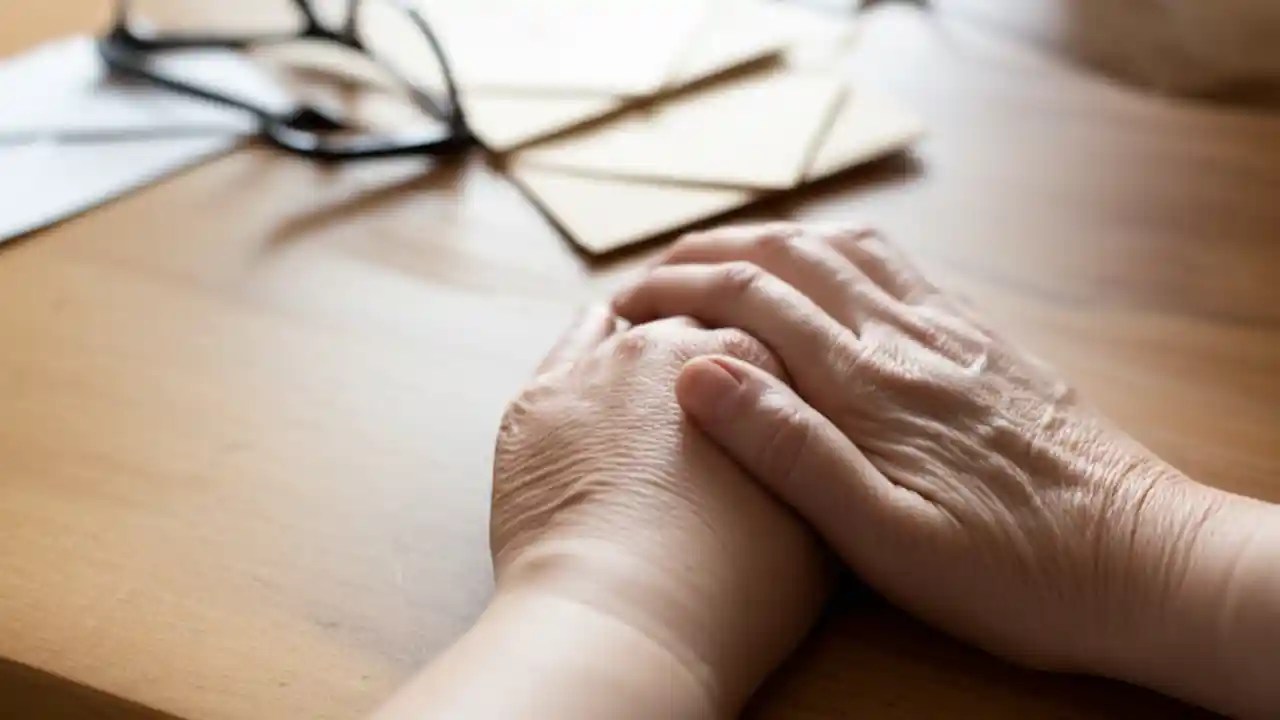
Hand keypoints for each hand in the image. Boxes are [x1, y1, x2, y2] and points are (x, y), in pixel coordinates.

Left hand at [489, 309, 828, 714]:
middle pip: (695, 325)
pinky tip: (598, 350)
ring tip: (656, 379)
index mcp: (755, 360)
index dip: (767, 369)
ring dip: (647, 347)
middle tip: (715, 395)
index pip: (764, 335)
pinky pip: (568, 349)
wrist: (627, 622)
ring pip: (632, 328)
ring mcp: (600, 366)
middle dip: (707, 356)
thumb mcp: (818, 520)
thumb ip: (811, 459)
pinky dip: (589, 344)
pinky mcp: (539, 401)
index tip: (768, 396)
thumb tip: (811, 447)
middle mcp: (675, 342)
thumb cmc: (736, 588)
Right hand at [611, 223, 1233, 679]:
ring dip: (769, 236)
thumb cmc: (1010, 571)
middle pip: (788, 255)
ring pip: (842, 247)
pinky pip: (897, 264)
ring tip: (719, 253)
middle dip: (707, 251)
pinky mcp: (980, 339)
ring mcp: (947, 331)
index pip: (749, 299)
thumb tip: (701, 370)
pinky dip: (838, 246)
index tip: (622, 305)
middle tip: (649, 270)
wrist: (1140, 560)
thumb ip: (790, 449)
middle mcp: (904, 338)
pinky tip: (828, 263)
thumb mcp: (885, 537)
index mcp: (868, 384)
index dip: (676, 289)